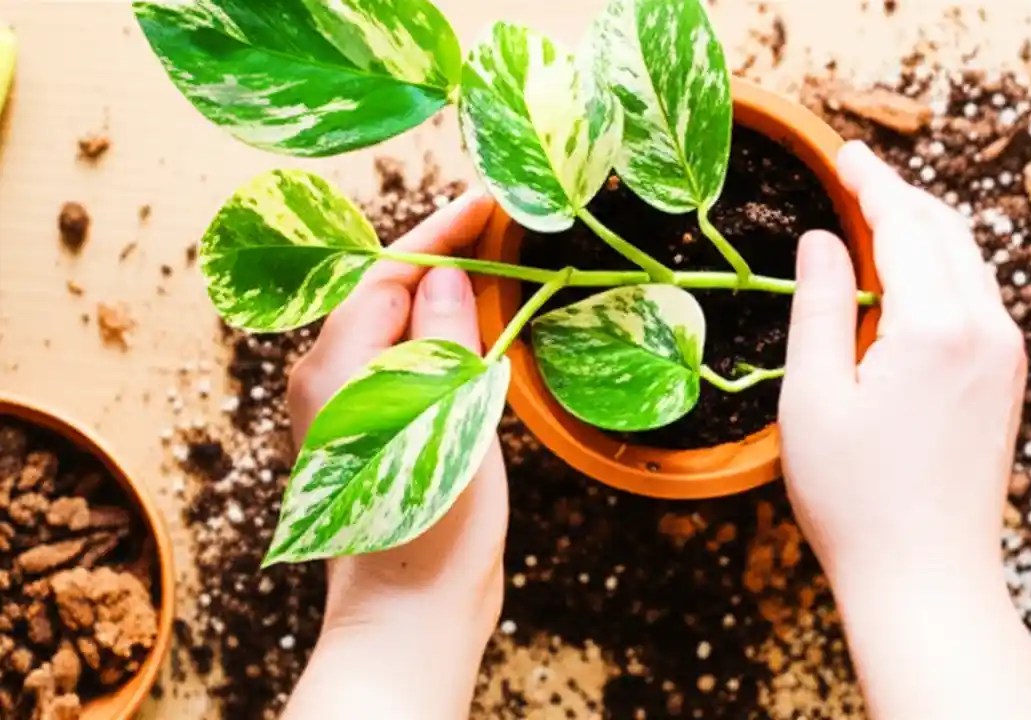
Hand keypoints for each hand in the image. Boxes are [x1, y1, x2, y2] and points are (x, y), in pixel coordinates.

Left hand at [283, 189, 503, 719]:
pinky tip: (483, 334)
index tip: (489, 201)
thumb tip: (446, 275)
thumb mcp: (442, 409)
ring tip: (503, 267)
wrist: (410, 611)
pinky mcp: (385, 437)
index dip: (440, 232)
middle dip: (445, 257)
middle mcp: (333, 379)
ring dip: (451, 298)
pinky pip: (415, 366)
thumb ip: (442, 333)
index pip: (387, 271)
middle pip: (390, 295)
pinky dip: (450, 341)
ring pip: (405, 331)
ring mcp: (356, 410)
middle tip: (505, 228)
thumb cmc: (424, 516)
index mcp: (334, 364)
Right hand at [780, 140, 1023, 589]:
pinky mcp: (1005, 381)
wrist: (927, 580)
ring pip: (968, 261)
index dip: (871, 181)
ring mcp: (1004, 356)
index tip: (843, 151)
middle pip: (947, 230)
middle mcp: (986, 329)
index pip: (905, 224)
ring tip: (873, 217)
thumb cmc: (856, 499)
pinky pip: (977, 298)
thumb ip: (821, 305)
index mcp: (935, 326)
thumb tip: (822, 240)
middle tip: (853, 175)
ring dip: (923, 230)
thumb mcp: (813, 396)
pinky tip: (906, 279)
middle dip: (900, 195)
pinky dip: (941, 269)